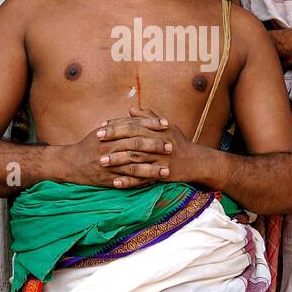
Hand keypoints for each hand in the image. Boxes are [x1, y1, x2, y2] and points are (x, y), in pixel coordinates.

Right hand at [56, 108, 170, 188]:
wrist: (70, 164)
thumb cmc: (89, 146)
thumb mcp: (102, 131)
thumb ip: (120, 123)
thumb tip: (135, 111)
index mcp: (110, 133)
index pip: (134, 125)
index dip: (151, 124)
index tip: (167, 124)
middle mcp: (109, 147)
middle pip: (135, 144)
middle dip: (155, 145)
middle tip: (171, 147)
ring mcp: (108, 164)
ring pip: (133, 166)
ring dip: (151, 169)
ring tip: (167, 170)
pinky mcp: (107, 178)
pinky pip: (126, 181)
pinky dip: (139, 183)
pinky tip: (152, 184)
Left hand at [88, 104, 211, 188]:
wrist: (195, 162)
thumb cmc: (178, 142)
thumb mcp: (165, 126)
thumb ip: (147, 117)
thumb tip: (131, 109)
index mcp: (157, 130)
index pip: (133, 125)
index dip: (116, 126)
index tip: (100, 127)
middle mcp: (158, 143)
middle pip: (132, 140)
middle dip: (113, 140)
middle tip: (96, 141)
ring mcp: (159, 160)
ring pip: (136, 159)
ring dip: (117, 161)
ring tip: (101, 162)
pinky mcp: (162, 174)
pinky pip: (143, 178)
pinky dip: (129, 181)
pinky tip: (116, 183)